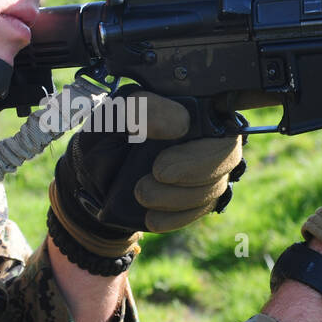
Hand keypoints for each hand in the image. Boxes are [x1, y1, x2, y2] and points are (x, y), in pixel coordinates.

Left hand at [51, 88, 245, 253]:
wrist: (94, 179)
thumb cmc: (106, 138)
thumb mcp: (112, 118)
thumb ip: (141, 110)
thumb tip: (181, 123)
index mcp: (189, 105)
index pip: (219, 118)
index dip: (201, 145)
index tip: (162, 164)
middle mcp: (207, 134)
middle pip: (227, 154)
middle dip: (193, 171)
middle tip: (156, 175)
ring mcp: (209, 167)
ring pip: (215, 185)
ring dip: (178, 197)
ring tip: (141, 194)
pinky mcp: (201, 197)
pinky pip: (202, 209)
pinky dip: (176, 217)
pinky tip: (151, 217)